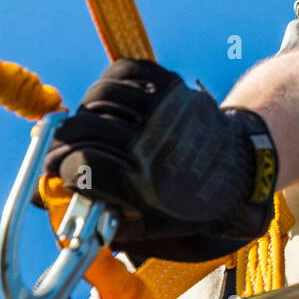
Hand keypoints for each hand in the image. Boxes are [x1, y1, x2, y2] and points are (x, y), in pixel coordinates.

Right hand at [43, 58, 277, 260]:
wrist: (240, 168)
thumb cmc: (192, 202)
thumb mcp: (154, 226)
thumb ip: (109, 223)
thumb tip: (61, 209)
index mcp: (147, 184)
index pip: (83, 165)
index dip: (61, 168)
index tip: (58, 172)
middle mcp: (153, 144)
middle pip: (84, 128)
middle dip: (66, 141)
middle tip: (64, 149)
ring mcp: (163, 109)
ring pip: (99, 95)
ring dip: (86, 110)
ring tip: (90, 125)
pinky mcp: (171, 85)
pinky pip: (123, 72)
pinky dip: (110, 83)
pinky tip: (111, 102)